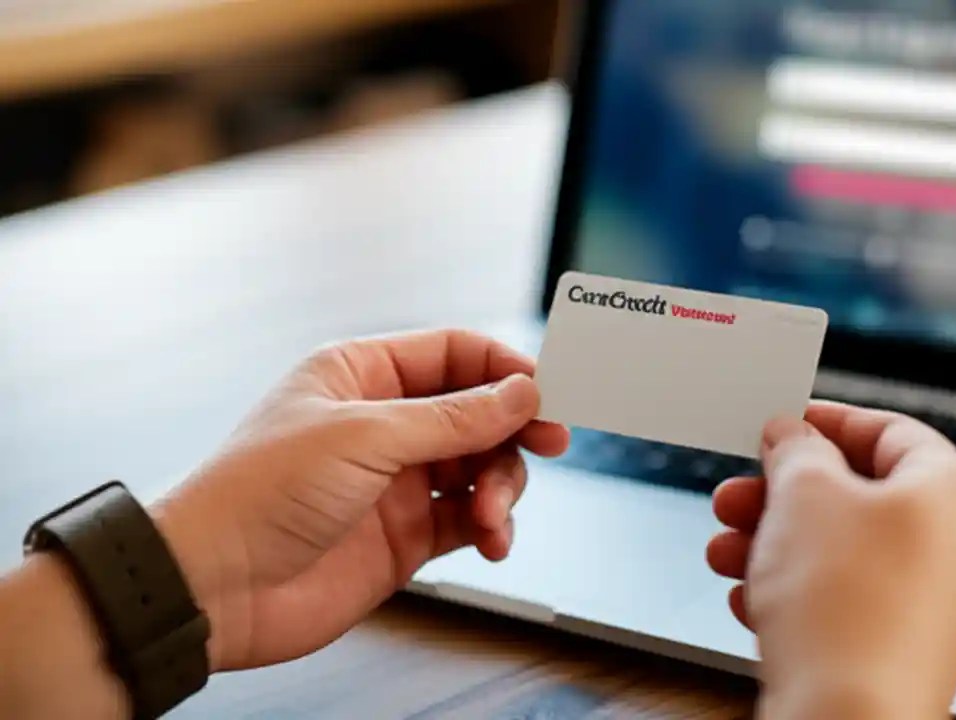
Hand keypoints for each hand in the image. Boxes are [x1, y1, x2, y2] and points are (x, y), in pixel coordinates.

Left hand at [152, 330, 569, 672]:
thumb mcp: (365, 437)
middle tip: (551, 443)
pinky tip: (492, 538)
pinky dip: (492, 526)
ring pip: (481, 467)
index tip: (548, 390)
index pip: (454, 354)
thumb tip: (520, 393)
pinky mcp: (405, 535)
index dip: (506, 368)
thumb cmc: (257, 493)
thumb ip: (453, 418)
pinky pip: (470, 518)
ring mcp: (396, 481)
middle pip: (478, 411)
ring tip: (492, 513)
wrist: (214, 587)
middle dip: (515, 429)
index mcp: (362, 375)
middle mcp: (383, 424)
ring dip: (502, 486)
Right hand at [706, 403, 955, 718]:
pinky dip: (793, 593)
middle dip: (781, 495)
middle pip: (857, 495)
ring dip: (773, 545)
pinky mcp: (900, 650)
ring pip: (841, 551)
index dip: (825, 423)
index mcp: (955, 492)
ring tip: (726, 552)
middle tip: (738, 496)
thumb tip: (792, 437)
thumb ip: (795, 449)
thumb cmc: (847, 610)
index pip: (889, 430)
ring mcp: (932, 604)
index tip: (781, 425)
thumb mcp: (805, 495)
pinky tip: (751, 600)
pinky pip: (842, 602)